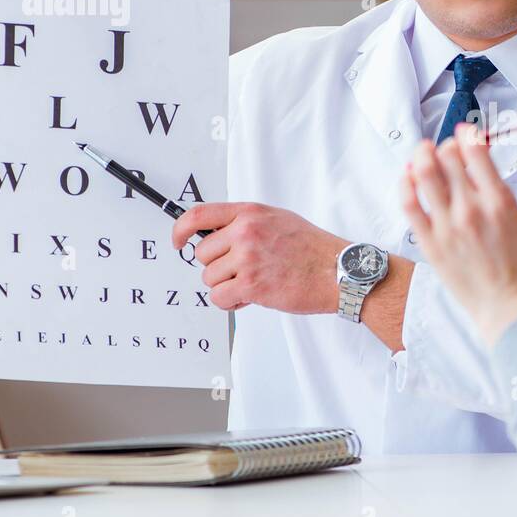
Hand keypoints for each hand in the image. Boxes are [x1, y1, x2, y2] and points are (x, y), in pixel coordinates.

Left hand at [171, 202, 345, 314]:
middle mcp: (246, 232)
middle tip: (241, 271)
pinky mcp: (252, 285)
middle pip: (202, 254)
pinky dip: (230, 302)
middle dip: (217, 267)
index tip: (178, 242)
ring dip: (226, 286)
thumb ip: (246, 223)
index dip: (180, 230)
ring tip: (252, 283)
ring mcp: (248, 258)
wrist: (338, 271)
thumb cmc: (312, 248)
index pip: (198, 215)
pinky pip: (220, 298)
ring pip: (210, 279)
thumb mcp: (278, 220)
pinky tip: (249, 297)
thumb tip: (217, 234)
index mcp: (250, 213)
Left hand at [401, 124, 516, 348]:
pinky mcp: (430, 243)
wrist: (508, 305)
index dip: (466, 134)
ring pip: (423, 174)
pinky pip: (409, 204)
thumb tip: (479, 163)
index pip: (475, 151)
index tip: (464, 132)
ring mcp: (447, 226)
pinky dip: (405, 183)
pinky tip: (407, 176)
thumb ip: (497, 190)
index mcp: (499, 201)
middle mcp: (471, 209)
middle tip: (445, 148)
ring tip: (422, 154)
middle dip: (445, 145)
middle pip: (447, 157)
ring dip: (421, 156)